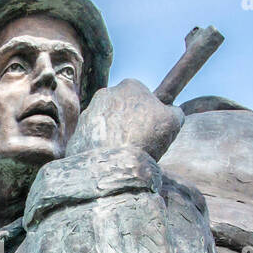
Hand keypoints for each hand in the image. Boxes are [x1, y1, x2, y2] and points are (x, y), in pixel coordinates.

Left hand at [66, 79, 183, 160]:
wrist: (113, 167)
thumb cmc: (145, 140)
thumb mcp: (173, 122)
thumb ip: (175, 111)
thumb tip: (172, 111)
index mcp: (130, 86)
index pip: (141, 95)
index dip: (148, 112)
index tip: (151, 128)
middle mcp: (106, 93)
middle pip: (121, 107)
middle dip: (128, 121)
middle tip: (137, 142)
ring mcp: (88, 112)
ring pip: (105, 123)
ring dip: (113, 134)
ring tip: (122, 154)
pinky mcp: (77, 132)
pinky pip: (92, 139)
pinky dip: (99, 147)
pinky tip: (108, 160)